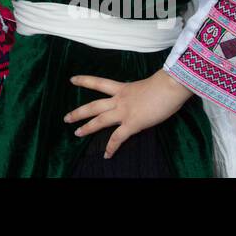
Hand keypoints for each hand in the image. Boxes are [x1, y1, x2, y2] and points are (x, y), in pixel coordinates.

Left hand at [64, 70, 192, 158]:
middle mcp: (119, 99)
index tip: (72, 80)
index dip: (85, 81)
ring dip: (87, 128)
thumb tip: (143, 99)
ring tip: (77, 133)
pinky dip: (111, 148)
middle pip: (93, 106)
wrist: (170, 86)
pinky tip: (106, 155)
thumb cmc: (164, 83)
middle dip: (79, 112)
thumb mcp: (146, 85)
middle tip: (66, 118)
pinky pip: (118, 138)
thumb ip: (139, 93)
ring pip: (100, 120)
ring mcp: (124, 112)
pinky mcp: (133, 124)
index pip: (99, 83)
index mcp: (122, 88)